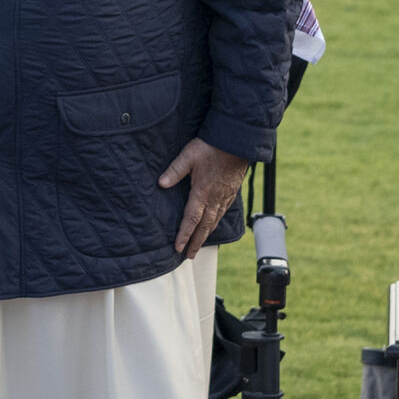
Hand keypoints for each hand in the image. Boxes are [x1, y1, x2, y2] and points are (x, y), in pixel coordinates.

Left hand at [157, 137, 249, 258]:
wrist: (237, 143)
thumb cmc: (211, 147)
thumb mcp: (188, 156)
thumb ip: (174, 171)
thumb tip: (161, 184)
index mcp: (202, 193)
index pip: (191, 219)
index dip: (184, 235)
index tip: (178, 248)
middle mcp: (215, 199)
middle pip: (204, 226)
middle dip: (196, 242)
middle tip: (188, 255)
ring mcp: (224, 197)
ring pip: (214, 221)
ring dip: (206, 235)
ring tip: (199, 245)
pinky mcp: (231, 193)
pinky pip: (222, 213)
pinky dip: (216, 223)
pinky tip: (213, 224)